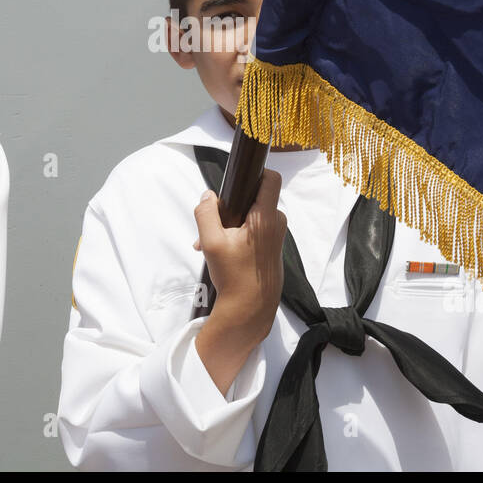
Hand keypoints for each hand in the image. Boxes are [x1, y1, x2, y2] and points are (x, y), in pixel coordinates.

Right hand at [192, 171, 285, 393]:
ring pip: (251, 216)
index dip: (255, 172)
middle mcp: (276, 223)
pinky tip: (220, 253)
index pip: (270, 179)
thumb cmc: (234, 276)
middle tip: (212, 225)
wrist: (250, 309)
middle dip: (231, 206)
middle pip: (254, 198)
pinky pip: (254, 230)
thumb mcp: (211, 243)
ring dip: (230, 224)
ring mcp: (276, 236)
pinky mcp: (272, 247)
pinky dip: (237, 235)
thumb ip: (206, 214)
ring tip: (210, 244)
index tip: (236, 180)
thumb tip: (207, 195)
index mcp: (266, 217)